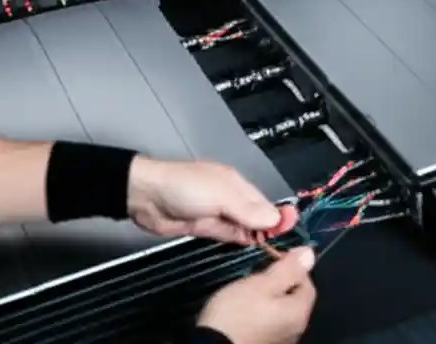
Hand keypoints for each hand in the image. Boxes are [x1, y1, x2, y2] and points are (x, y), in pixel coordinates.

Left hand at [126, 157, 297, 244]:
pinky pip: (229, 235)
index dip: (277, 215)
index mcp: (237, 184)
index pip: (264, 202)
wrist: (145, 196)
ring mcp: (217, 214)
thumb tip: (277, 218)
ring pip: (244, 227)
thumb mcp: (221, 196)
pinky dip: (241, 240)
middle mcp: (231, 198)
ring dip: (256, 236)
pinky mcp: (205, 228)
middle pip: (256, 216)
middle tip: (284, 246)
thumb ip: (248, 210)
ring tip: (274, 250)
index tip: (290, 228)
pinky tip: (252, 248)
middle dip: (270, 227)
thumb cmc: (186, 188)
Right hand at [197, 247, 317, 343]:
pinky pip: (270, 322)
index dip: (293, 267)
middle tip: (260, 275)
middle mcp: (296, 330)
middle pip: (295, 298)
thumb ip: (288, 269)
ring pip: (282, 310)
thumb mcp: (263, 284)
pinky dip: (262, 312)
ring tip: (250, 290)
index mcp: (300, 314)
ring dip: (271, 298)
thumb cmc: (238, 313)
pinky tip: (246, 309)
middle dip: (281, 283)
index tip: (274, 259)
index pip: (307, 283)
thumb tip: (310, 253)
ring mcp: (281, 340)